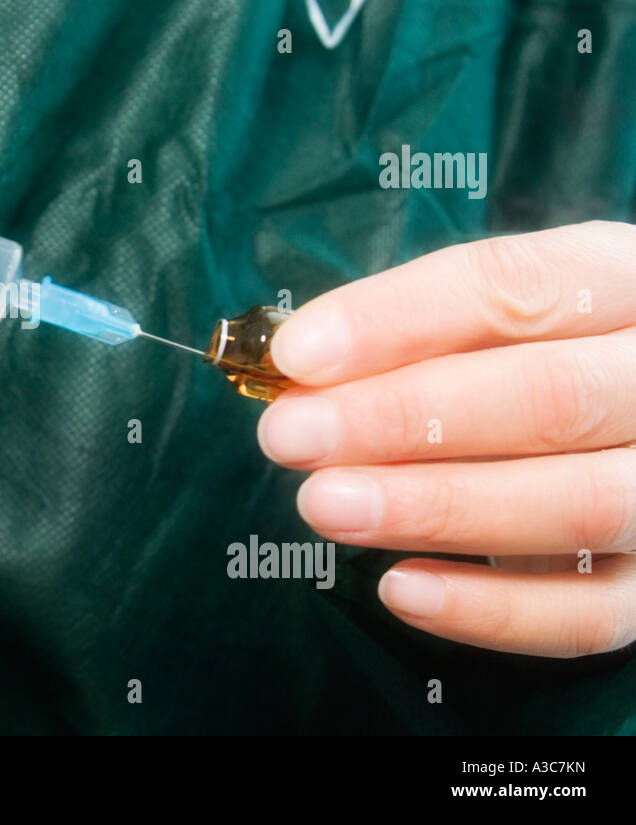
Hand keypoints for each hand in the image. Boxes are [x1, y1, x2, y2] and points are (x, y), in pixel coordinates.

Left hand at [259, 220, 635, 657]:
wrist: (619, 419)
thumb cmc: (528, 357)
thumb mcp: (491, 319)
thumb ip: (410, 337)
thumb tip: (298, 374)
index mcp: (622, 281)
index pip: (519, 287)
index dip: (399, 319)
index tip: (297, 354)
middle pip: (553, 397)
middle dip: (404, 418)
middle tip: (291, 435)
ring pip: (580, 504)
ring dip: (437, 507)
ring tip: (325, 504)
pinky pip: (591, 613)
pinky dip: (492, 610)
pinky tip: (400, 588)